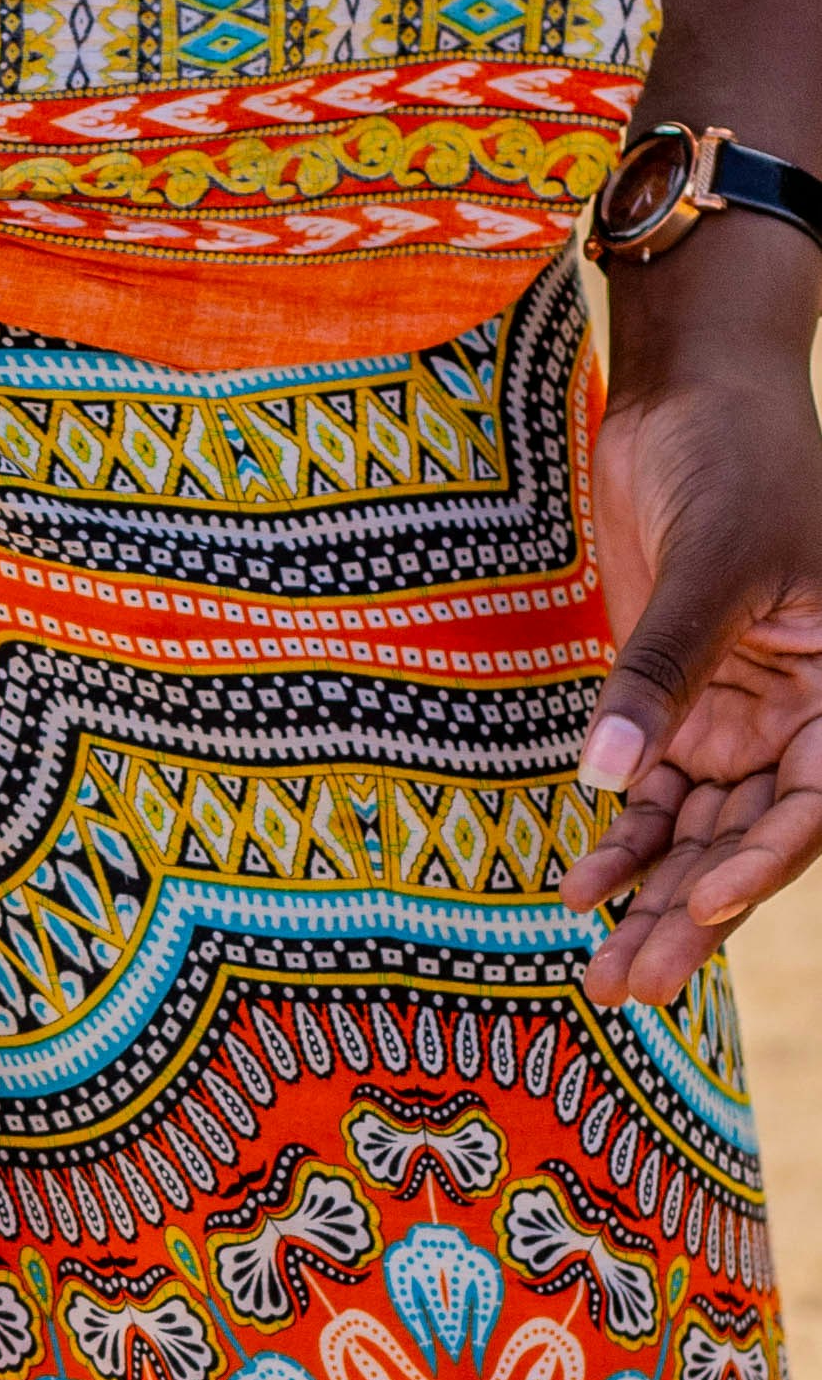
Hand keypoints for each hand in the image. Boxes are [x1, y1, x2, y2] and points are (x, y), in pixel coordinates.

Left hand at [560, 233, 821, 1002]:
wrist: (692, 392)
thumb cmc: (735, 456)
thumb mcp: (711, 558)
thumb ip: (662, 666)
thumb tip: (610, 774)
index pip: (815, 800)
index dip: (765, 859)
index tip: (705, 905)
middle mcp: (805, 715)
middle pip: (752, 836)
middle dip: (694, 914)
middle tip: (631, 987)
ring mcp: (742, 712)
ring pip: (702, 829)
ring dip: (652, 897)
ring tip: (601, 971)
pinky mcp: (681, 698)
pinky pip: (653, 790)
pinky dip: (621, 839)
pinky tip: (582, 891)